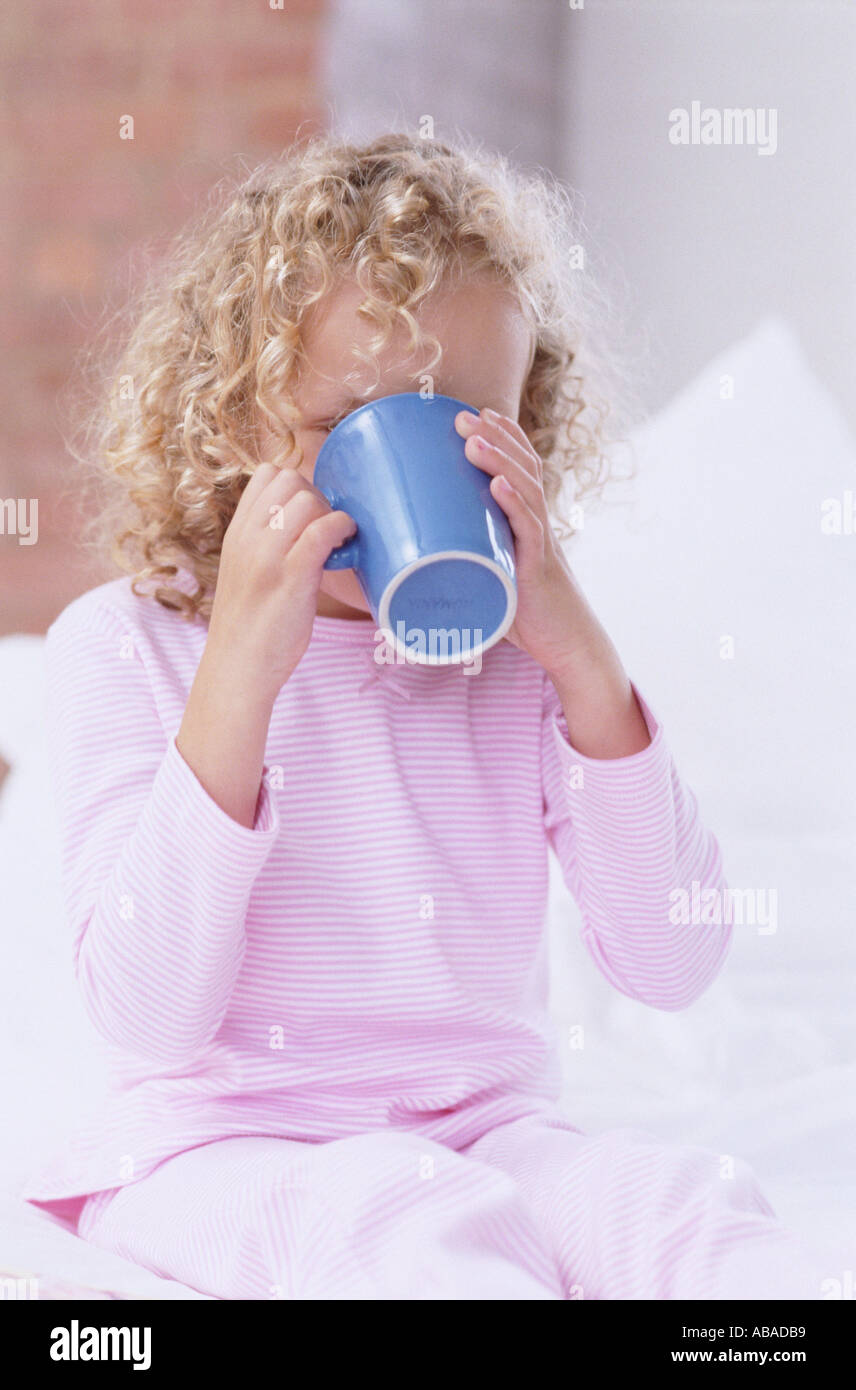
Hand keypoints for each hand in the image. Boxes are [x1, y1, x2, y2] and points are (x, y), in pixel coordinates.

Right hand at [206, 463, 355, 699]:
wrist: (236, 669)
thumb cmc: (250, 627)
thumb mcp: (246, 573)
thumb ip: (266, 546)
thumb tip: (309, 527)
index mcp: (236, 533)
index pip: (267, 475)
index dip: (297, 486)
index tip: (311, 515)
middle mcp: (247, 537)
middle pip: (290, 479)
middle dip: (318, 496)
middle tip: (328, 530)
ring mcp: (267, 555)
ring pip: (307, 499)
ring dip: (332, 514)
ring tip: (337, 542)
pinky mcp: (291, 576)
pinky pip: (322, 530)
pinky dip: (342, 529)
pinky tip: (346, 544)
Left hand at [455, 407, 649, 757]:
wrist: (568, 648)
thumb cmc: (527, 617)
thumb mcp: (491, 581)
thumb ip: (461, 567)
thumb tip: (408, 565)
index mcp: (529, 523)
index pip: (521, 468)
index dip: (503, 438)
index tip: (473, 413)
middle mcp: (538, 526)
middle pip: (522, 469)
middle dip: (493, 437)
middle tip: (461, 415)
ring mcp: (541, 546)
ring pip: (525, 492)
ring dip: (499, 461)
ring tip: (473, 438)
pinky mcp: (539, 571)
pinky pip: (530, 532)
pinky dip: (515, 505)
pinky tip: (499, 487)